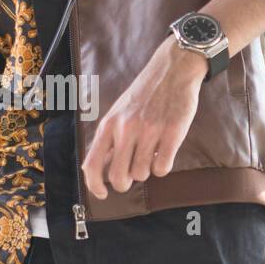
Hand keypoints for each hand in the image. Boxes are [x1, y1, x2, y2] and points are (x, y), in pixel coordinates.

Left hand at [81, 37, 207, 198]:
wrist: (172, 70)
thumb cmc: (144, 94)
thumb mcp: (118, 112)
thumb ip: (110, 139)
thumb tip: (102, 170)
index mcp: (109, 125)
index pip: (92, 165)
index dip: (95, 186)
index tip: (104, 194)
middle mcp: (126, 129)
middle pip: (118, 177)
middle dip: (124, 184)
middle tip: (132, 177)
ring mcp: (149, 131)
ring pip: (142, 174)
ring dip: (147, 171)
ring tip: (151, 154)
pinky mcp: (172, 132)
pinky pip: (162, 168)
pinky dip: (163, 167)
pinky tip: (165, 153)